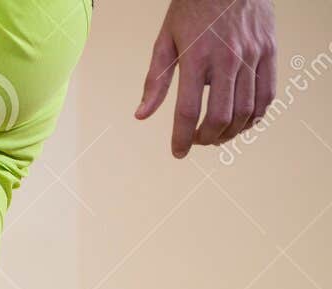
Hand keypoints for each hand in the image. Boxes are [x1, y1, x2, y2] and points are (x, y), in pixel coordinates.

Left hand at [136, 0, 275, 157]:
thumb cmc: (192, 9)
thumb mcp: (165, 40)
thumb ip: (156, 81)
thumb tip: (141, 115)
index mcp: (195, 58)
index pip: (187, 111)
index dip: (181, 138)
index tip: (178, 152)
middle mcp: (226, 59)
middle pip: (220, 117)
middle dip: (207, 139)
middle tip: (198, 142)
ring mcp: (252, 55)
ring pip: (246, 110)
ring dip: (231, 132)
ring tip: (217, 135)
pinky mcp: (269, 51)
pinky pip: (267, 94)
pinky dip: (256, 115)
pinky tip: (242, 121)